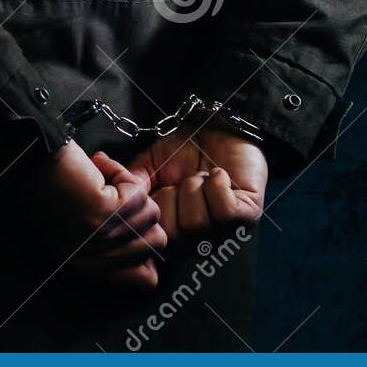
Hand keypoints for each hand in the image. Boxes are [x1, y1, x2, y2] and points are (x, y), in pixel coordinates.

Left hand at [29, 141, 167, 291]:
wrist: (29, 156)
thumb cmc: (53, 186)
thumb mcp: (84, 228)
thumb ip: (116, 245)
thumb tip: (155, 249)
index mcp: (85, 266)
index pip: (145, 278)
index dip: (145, 245)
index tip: (126, 221)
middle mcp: (92, 258)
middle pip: (156, 242)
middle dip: (139, 211)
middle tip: (109, 195)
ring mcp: (100, 236)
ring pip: (151, 214)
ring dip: (130, 191)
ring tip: (100, 182)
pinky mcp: (104, 212)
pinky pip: (138, 194)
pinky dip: (122, 174)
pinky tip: (98, 169)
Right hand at [128, 128, 267, 244]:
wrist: (217, 127)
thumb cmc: (183, 148)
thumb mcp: (149, 165)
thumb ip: (133, 185)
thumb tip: (119, 201)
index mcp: (173, 227)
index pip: (157, 239)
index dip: (156, 210)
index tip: (161, 188)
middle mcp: (200, 236)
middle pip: (179, 236)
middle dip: (176, 198)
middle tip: (184, 179)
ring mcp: (226, 229)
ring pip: (200, 225)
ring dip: (196, 189)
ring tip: (202, 176)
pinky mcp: (247, 215)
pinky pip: (225, 213)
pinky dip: (217, 185)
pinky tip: (219, 174)